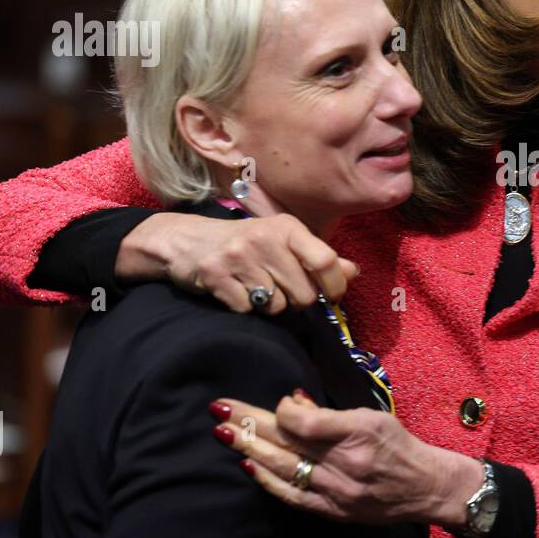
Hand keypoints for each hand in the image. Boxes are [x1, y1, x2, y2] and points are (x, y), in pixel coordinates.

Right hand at [119, 212, 358, 312]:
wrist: (186, 240)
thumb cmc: (245, 243)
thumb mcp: (283, 242)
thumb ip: (318, 257)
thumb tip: (352, 272)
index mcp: (287, 227)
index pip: (326, 261)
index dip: (336, 285)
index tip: (334, 296)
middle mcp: (265, 239)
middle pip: (304, 294)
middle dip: (298, 300)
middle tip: (282, 288)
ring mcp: (239, 257)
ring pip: (277, 306)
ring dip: (270, 304)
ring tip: (255, 286)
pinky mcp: (216, 276)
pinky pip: (247, 310)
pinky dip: (244, 307)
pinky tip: (235, 290)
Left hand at [209, 391, 484, 526]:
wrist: (424, 487)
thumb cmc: (398, 445)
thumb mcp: (372, 416)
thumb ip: (330, 413)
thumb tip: (292, 403)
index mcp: (358, 432)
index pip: (305, 421)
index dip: (282, 410)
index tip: (277, 403)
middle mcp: (345, 463)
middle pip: (286, 441)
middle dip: (249, 423)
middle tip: (219, 408)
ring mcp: (336, 490)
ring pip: (283, 467)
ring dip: (249, 448)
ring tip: (223, 432)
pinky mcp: (332, 510)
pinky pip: (292, 495)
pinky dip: (268, 480)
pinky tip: (249, 465)